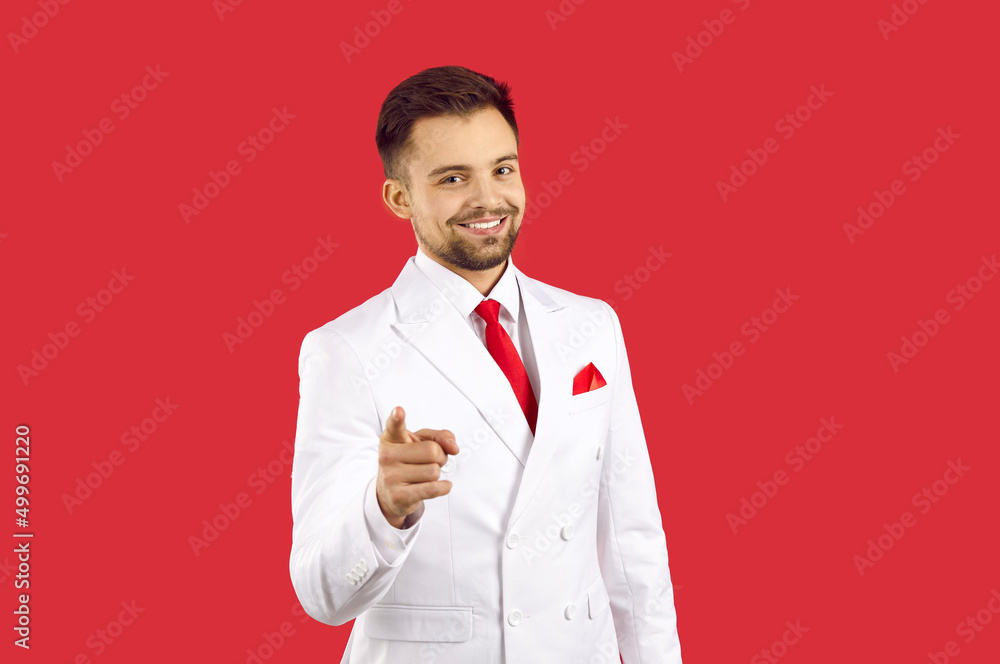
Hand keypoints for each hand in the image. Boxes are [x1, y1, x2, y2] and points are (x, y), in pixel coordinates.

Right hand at [375, 406, 458, 528]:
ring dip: (437, 474)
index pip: (394, 426)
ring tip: (425, 475)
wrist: (390, 493)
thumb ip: (439, 437)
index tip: (399, 411)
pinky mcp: (399, 495)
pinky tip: (442, 485)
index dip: (396, 418)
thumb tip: (453, 447)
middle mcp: (387, 456)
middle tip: (430, 461)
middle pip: (432, 451)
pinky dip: (443, 487)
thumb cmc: (408, 462)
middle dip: (440, 457)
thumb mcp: (421, 443)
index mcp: (391, 439)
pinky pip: (432, 488)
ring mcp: (391, 476)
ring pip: (434, 471)